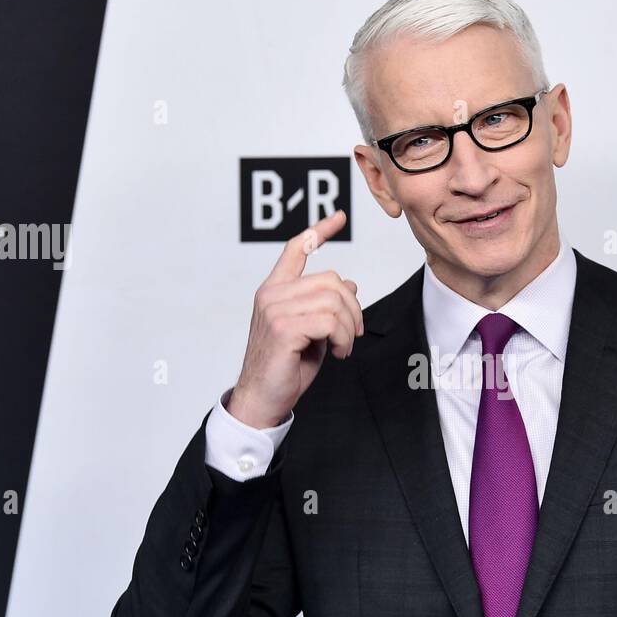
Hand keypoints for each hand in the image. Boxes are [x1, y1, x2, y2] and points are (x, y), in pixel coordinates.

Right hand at [227, 210, 362, 427]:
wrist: (263, 399)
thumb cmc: (285, 367)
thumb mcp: (312, 331)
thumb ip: (325, 305)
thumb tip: (349, 284)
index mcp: (275, 290)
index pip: (296, 249)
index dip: (319, 231)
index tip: (340, 217)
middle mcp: (272, 294)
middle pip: (331, 280)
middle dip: (353, 308)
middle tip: (352, 334)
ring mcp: (275, 309)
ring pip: (334, 301)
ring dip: (349, 327)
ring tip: (343, 347)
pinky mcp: (282, 328)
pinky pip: (330, 321)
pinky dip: (343, 339)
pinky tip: (338, 354)